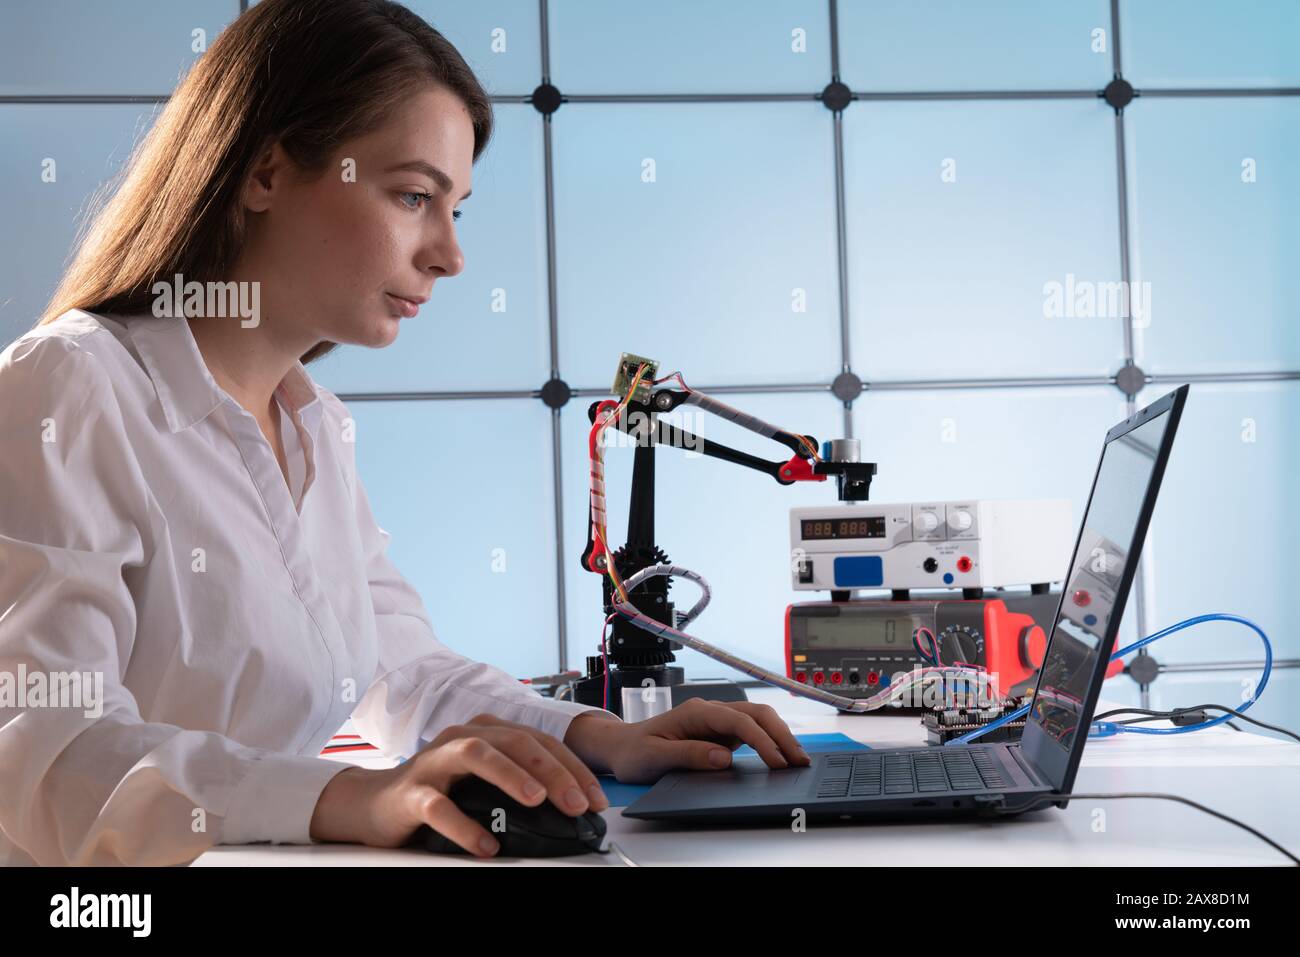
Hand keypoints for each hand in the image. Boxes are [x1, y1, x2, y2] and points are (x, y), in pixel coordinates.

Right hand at [309, 713, 609, 857]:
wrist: (373, 804)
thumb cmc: (437, 790)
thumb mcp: (484, 782)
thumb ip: (520, 783)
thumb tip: (572, 805)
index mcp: (487, 732)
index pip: (540, 742)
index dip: (573, 769)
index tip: (596, 800)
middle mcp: (462, 738)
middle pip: (516, 742)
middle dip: (553, 771)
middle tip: (577, 803)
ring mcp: (434, 762)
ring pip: (477, 755)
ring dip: (511, 776)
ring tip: (538, 800)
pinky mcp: (410, 792)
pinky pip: (439, 806)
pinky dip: (465, 826)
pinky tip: (487, 845)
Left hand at [571, 698, 812, 783]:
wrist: (623, 747)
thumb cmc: (635, 751)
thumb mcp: (655, 757)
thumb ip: (689, 755)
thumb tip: (724, 757)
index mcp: (696, 712)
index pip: (738, 721)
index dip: (761, 740)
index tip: (775, 761)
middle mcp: (710, 711)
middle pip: (756, 714)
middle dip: (781, 734)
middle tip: (799, 760)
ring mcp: (717, 721)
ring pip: (758, 719)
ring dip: (779, 736)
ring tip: (798, 759)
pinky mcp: (720, 733)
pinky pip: (751, 732)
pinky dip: (770, 741)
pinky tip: (781, 756)